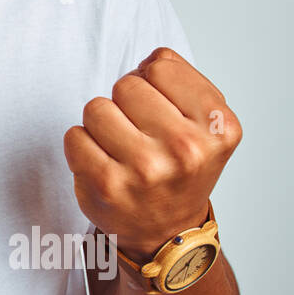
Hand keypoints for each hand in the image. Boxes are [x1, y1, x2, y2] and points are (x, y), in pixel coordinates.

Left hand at [63, 49, 239, 262]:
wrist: (168, 234)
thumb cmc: (180, 167)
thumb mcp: (206, 122)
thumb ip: (181, 78)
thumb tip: (147, 60)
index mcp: (219, 126)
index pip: (160, 65)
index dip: (151, 81)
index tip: (159, 108)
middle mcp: (187, 149)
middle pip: (126, 84)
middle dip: (126, 103)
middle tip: (140, 134)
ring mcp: (145, 169)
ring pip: (96, 107)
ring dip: (101, 123)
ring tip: (122, 149)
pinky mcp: (106, 186)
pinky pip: (74, 135)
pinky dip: (82, 145)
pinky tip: (104, 164)